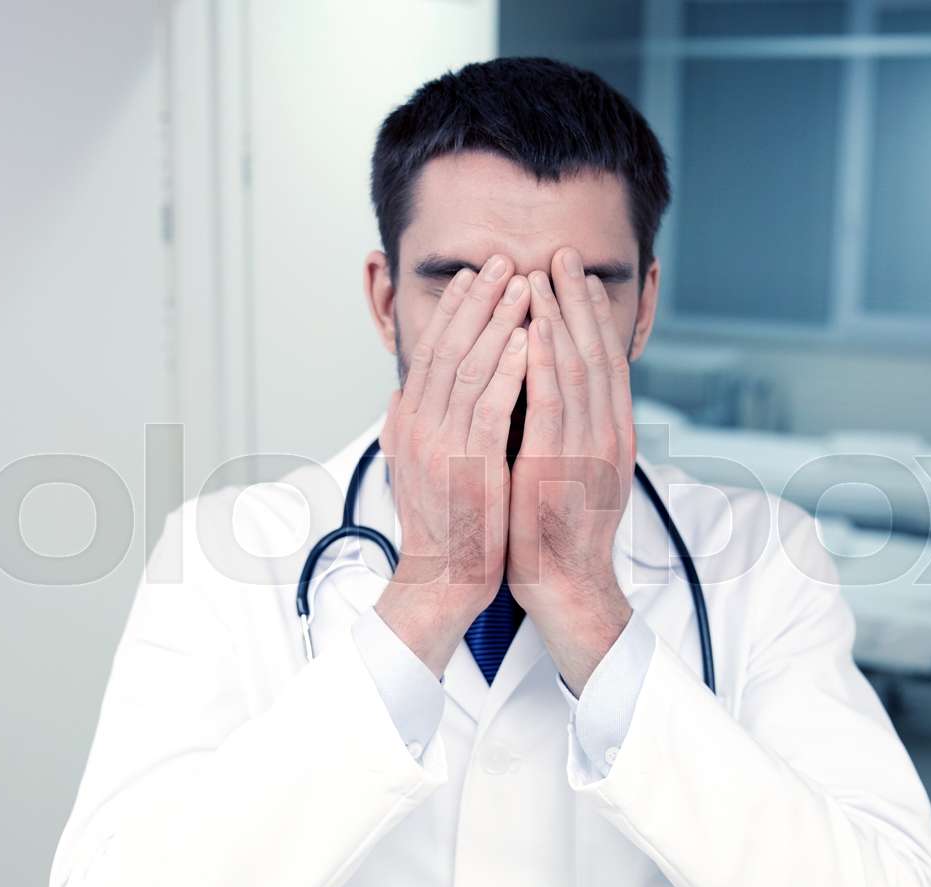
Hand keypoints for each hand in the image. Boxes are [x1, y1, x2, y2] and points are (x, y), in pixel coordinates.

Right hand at [375, 254, 530, 675]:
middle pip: (449, 348)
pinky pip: (492, 407)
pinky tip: (531, 340)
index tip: (476, 277)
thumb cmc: (443, 527)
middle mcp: (421, 428)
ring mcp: (444, 446)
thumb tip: (399, 396)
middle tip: (503, 262)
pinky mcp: (471, 467)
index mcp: (410, 424)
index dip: (454, 310)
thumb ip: (406, 429)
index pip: (431, 352)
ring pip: (471, 368)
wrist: (444, 580)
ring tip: (523, 286)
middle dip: (479, 301)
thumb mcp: (413, 470)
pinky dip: (511, 369)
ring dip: (499, 322)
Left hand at [508, 248, 635, 694]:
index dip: (591, 315)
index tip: (575, 277)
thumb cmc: (555, 534)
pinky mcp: (559, 467)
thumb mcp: (571, 471)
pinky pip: (552, 403)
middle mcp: (607, 436)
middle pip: (597, 352)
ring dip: (560, 316)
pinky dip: (545, 361)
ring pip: (577, 368)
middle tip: (563, 255)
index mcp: (611, 436)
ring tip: (544, 274)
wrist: (563, 588)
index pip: (604, 361)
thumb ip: (568, 430)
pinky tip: (534, 328)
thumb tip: (551, 392)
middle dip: (578, 300)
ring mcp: (587, 451)